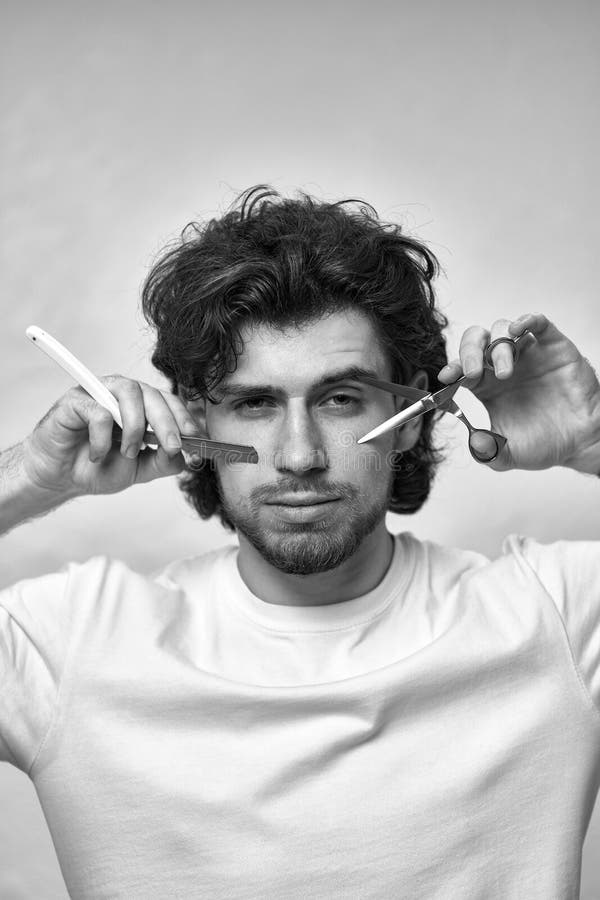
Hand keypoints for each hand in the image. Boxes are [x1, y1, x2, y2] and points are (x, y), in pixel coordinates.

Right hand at [21, 375, 198, 498]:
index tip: (194, 438)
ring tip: (128, 453)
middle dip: (167, 422)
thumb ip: (163, 462)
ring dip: (135, 426)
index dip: (183, 417)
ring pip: (129, 393)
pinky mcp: (76, 401)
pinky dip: (102, 437)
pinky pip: (98, 411)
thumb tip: (184, 455)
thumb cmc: (98, 467)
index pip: (169, 401)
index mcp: (141, 406)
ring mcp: (99, 393)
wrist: (61, 478)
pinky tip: (97, 453)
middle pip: (153, 394)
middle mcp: (122, 394)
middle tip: (171, 447)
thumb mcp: (139, 470)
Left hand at [437, 313, 599, 472]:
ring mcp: (527, 353)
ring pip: (502, 331)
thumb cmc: (543, 444)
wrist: (580, 442)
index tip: (446, 377)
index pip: (461, 369)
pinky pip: (538, 323)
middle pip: (476, 342)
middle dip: (469, 353)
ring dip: (498, 347)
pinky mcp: (552, 346)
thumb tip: (473, 441)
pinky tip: (517, 329)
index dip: (452, 369)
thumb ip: (486, 451)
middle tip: (473, 372)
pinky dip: (526, 320)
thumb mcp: (507, 455)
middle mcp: (502, 366)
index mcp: (486, 387)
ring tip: (505, 372)